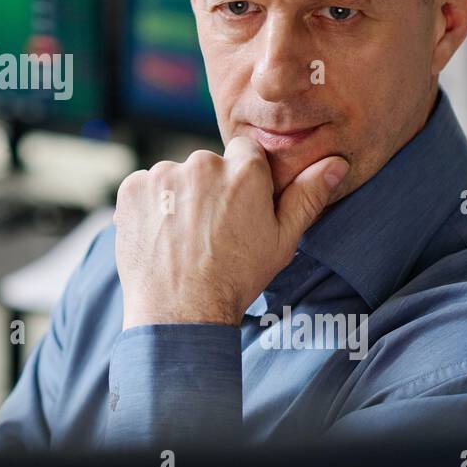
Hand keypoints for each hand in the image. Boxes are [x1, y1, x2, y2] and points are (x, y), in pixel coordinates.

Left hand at [114, 137, 347, 329]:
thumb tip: (335, 163)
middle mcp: (202, 163)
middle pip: (207, 165)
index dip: (241, 184)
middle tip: (209, 232)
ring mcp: (163, 175)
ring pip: (175, 177)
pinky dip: (150, 206)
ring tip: (183, 238)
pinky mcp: (132, 188)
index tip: (236, 212)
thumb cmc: (236, 278)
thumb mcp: (282, 240)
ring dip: (177, 198)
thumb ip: (307, 196)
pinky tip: (161, 236)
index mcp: (244, 170)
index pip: (244, 155)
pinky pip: (145, 188)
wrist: (181, 311)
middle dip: (208, 190)